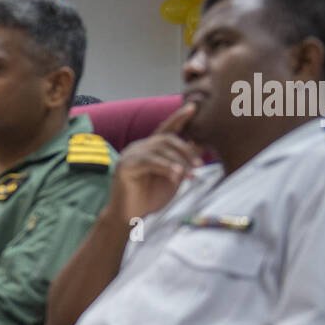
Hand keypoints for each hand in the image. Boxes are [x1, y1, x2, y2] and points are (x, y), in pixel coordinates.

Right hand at [107, 102, 202, 222]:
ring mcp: (130, 155)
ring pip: (159, 148)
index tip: (193, 107)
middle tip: (199, 164)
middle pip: (166, 138)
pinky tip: (176, 175)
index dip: (179, 118)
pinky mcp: (125, 166)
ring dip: (178, 160)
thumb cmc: (150, 198)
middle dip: (185, 150)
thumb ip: (182, 161)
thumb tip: (199, 143)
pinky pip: (149, 161)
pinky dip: (165, 167)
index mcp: (150, 148)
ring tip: (190, 174)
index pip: (166, 129)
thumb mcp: (173, 177)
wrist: (131, 218)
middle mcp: (139, 147)